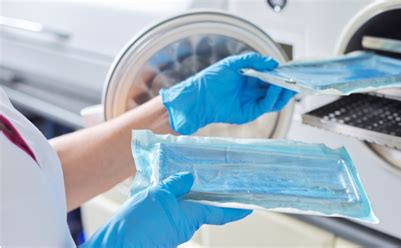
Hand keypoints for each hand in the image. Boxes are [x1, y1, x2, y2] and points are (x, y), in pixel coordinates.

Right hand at [81, 172, 250, 247]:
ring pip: (186, 209)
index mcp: (190, 216)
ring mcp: (171, 229)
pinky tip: (166, 189)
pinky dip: (173, 200)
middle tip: (215, 178)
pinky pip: (172, 212)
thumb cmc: (137, 225)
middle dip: (209, 195)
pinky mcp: (159, 230)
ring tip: (186, 176)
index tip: (249, 205)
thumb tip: (189, 178)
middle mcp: (184, 225)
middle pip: (203, 208)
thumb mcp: (157, 195)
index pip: (220, 213)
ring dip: (188, 195)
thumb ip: (174, 185)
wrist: (114, 245)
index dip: (236, 209)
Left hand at [160, 52, 295, 134]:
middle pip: (275, 89)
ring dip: (284, 92)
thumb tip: (273, 62)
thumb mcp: (232, 64)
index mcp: (248, 79)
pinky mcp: (249, 113)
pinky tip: (277, 87)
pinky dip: (273, 97)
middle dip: (286, 84)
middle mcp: (252, 92)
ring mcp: (251, 103)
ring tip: (290, 83)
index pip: (269, 77)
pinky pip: (266, 105)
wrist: (198, 97)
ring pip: (274, 99)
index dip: (280, 74)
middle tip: (296, 78)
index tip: (291, 70)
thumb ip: (252, 60)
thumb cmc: (211, 79)